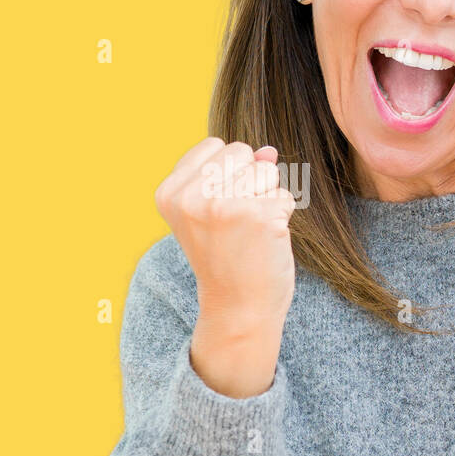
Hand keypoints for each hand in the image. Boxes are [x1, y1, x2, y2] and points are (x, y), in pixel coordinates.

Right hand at [154, 137, 296, 396]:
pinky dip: (282, 215)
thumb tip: (269, 150)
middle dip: (248, 180)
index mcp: (170, 193)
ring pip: (266, 170)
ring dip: (266, 197)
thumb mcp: (211, 210)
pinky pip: (284, 195)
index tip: (217, 212)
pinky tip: (265, 242)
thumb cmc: (226, 257)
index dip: (226, 174)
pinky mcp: (261, 217)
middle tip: (237, 224)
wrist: (238, 309)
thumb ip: (233, 173)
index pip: (215, 146)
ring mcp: (226, 206)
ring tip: (250, 231)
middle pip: (241, 152)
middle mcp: (193, 198)